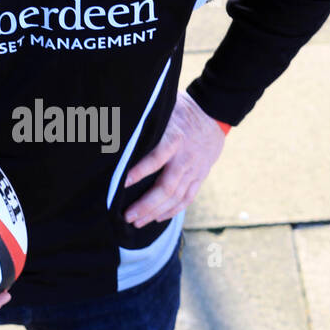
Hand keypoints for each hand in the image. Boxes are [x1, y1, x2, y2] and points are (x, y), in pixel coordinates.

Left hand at [122, 91, 226, 227]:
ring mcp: (194, 169)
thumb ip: (146, 120)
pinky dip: (172, 211)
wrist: (214, 115)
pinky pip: (187, 198)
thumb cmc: (180, 110)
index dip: (141, 170)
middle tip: (127, 215)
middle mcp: (185, 157)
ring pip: (175, 197)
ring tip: (136, 221)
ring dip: (155, 212)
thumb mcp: (164, 108)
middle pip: (167, 186)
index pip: (158, 156)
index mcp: (175, 137)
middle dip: (146, 204)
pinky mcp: (200, 177)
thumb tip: (115, 122)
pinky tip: (156, 218)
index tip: (123, 182)